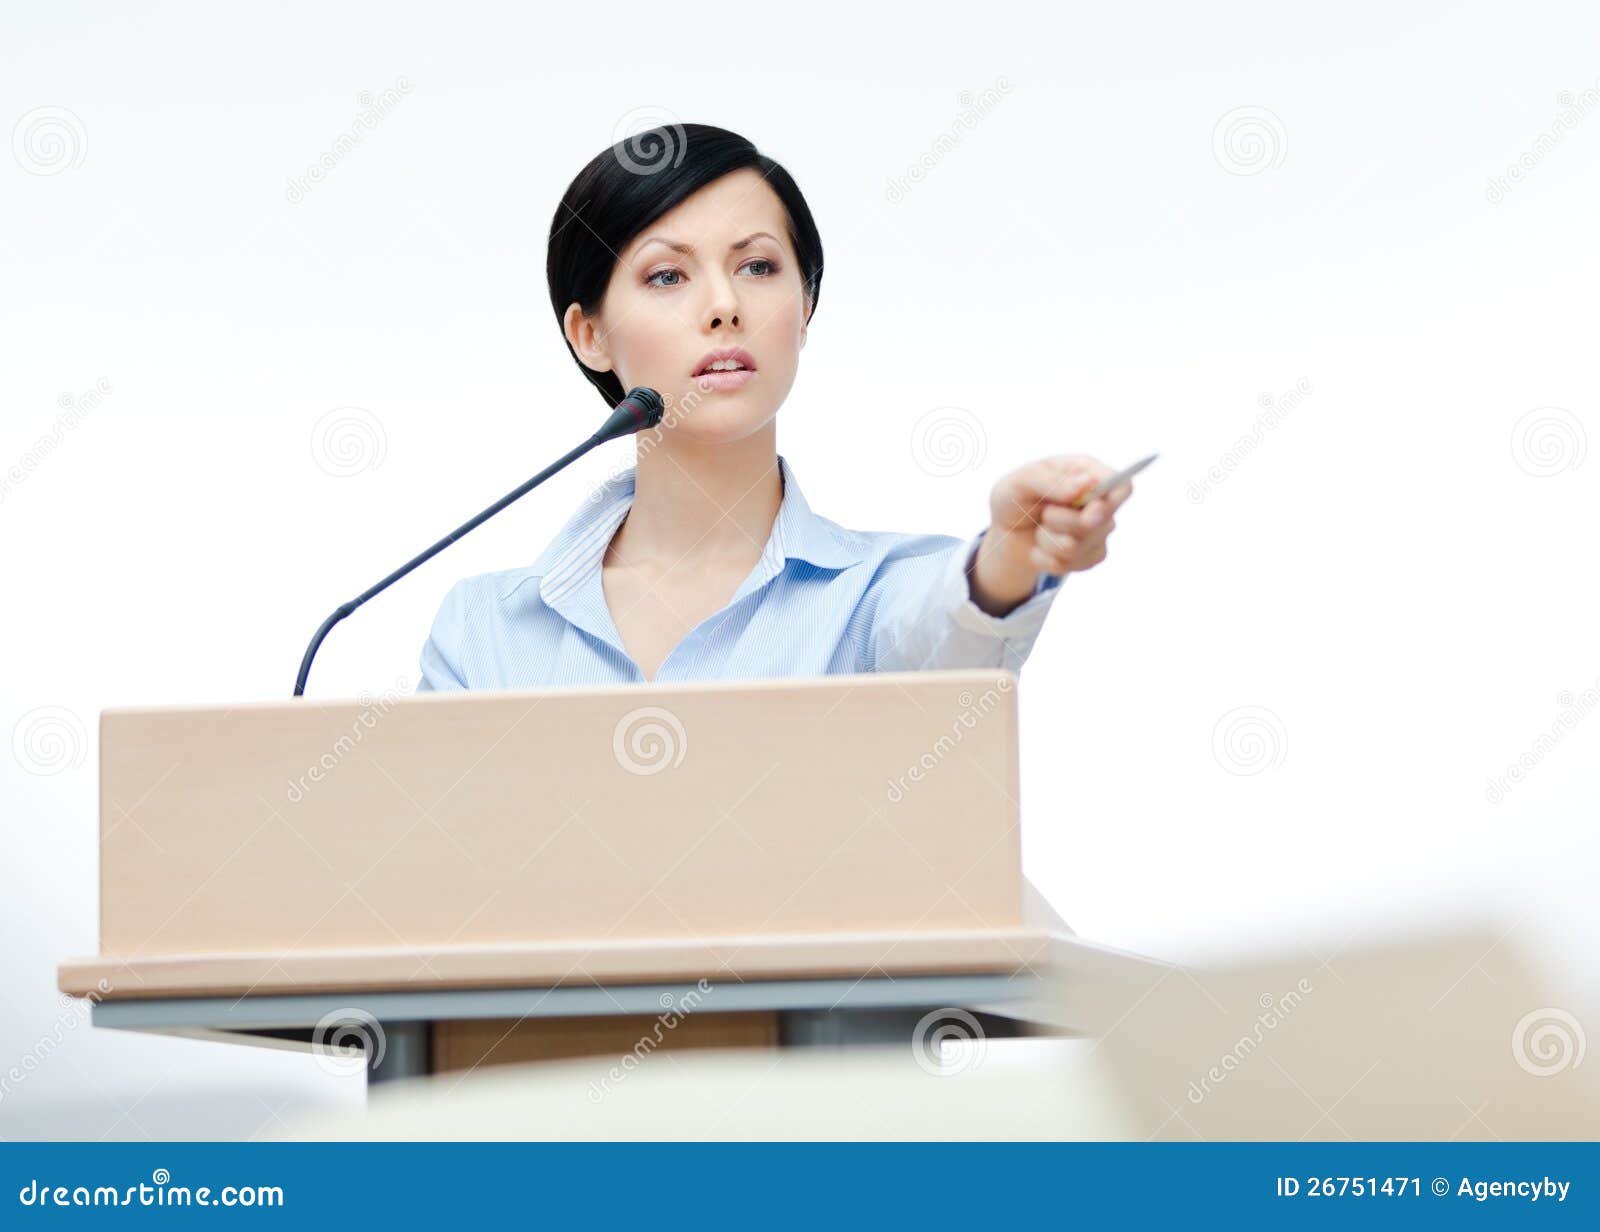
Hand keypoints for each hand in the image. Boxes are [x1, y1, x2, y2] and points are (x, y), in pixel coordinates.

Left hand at [969, 455, 1133, 615]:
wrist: (1007, 532)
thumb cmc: (1015, 499)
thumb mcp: (1020, 482)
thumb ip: (1051, 481)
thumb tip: (1086, 484)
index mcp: (1088, 472)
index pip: (1122, 486)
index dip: (1111, 502)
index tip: (1088, 513)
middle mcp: (1098, 501)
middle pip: (1102, 521)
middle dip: (1062, 522)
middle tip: (1044, 514)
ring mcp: (1098, 530)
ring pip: (1080, 546)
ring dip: (1048, 540)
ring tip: (1039, 529)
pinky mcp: (1090, 556)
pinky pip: (1072, 565)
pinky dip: (1046, 559)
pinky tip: (1040, 547)